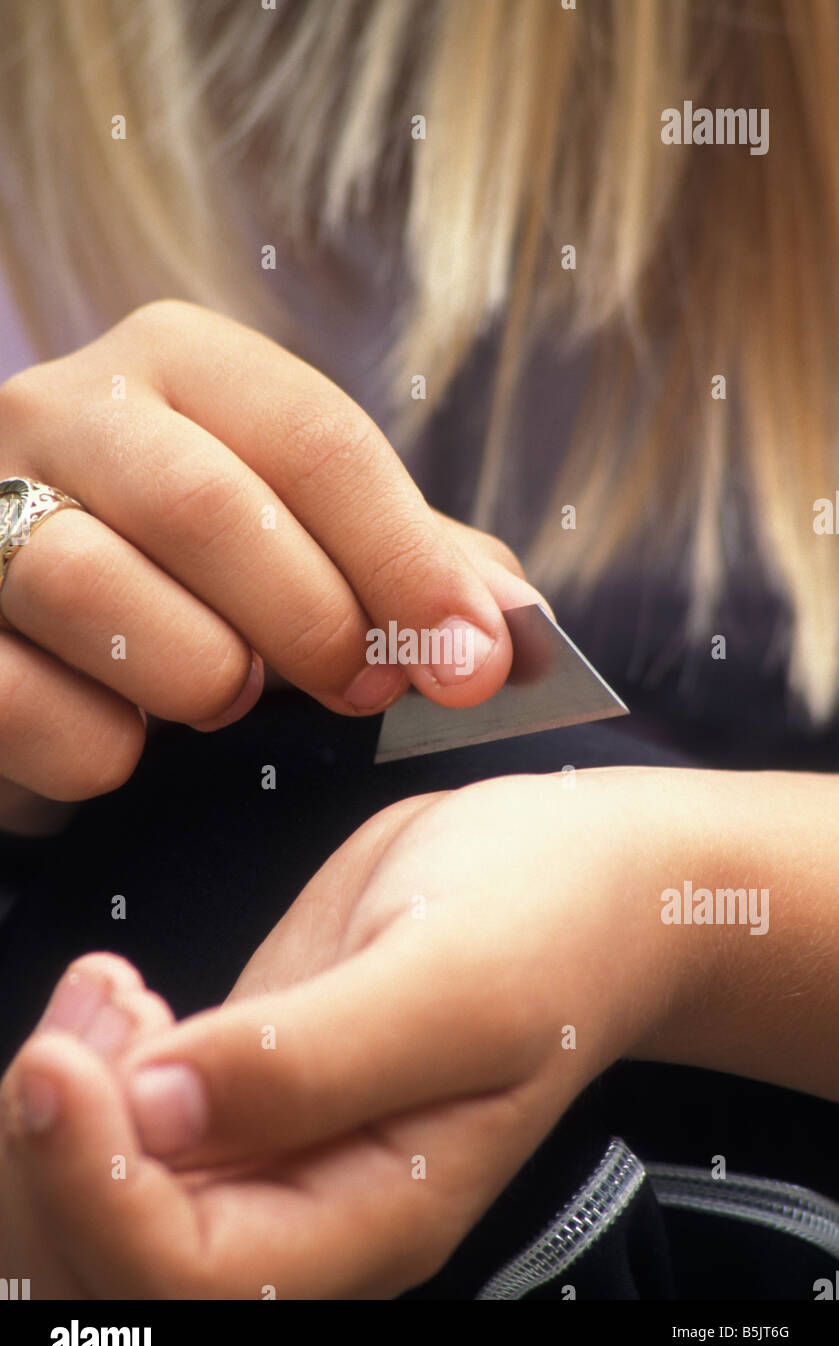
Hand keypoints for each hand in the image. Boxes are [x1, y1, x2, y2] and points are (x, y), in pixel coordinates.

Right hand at [0, 300, 541, 817]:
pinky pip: (17, 698)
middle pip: (206, 504)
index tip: (473, 662)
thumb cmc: (199, 583)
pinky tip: (127, 744)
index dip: (407, 562)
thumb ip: (408, 565)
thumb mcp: (309, 545)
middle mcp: (60, 409)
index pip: (316, 440)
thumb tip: (519, 624)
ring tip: (223, 700)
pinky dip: (96, 747)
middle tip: (360, 690)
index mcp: (178, 363)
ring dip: (196, 674)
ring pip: (88, 586)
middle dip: (310, 622)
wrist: (41, 633)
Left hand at [2, 768, 692, 1298]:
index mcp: (377, 1216)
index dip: (92, 1187)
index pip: (185, 1277)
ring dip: (58, 1109)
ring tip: (107, 995)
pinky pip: (116, 1127)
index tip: (61, 1063)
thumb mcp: (457, 980)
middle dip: (51, 1151)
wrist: (579, 877)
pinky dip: (85, 1066)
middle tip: (86, 1016)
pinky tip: (119, 994)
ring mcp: (267, 1151)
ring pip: (94, 1203)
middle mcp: (310, 1208)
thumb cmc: (551, 922)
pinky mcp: (239, 1089)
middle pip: (110, 1268)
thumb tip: (155, 1112)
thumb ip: (314, 1058)